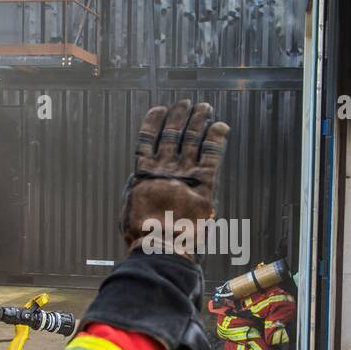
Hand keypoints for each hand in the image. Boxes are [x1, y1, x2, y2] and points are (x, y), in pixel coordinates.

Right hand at [119, 100, 229, 256]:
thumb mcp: (129, 211)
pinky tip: (221, 126)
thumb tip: (139, 187)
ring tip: (204, 107)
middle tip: (187, 104)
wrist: (158, 245)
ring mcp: (184, 173)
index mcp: (143, 174)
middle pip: (173, 134)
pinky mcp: (204, 183)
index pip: (148, 140)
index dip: (154, 123)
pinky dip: (217, 139)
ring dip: (198, 121)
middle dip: (180, 117)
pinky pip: (212, 154)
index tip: (160, 109)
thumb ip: (137, 194)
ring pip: (192, 139)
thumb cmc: (142, 236)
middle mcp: (164, 169)